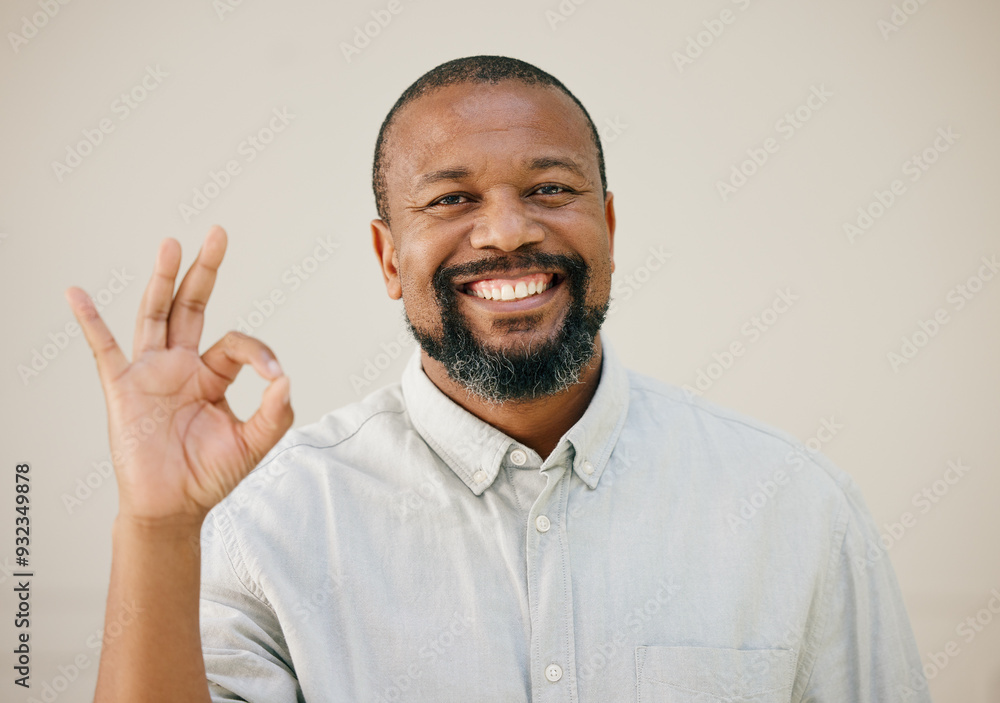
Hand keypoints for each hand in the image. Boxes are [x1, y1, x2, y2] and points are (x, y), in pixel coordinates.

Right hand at [66, 226, 292, 523]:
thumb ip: (275, 412)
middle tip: (218, 233)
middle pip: (191, 307)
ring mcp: (149, 374)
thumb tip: (285, 378)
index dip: (259, 353)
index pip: (235, 343)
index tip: (274, 376)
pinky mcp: (122, 389)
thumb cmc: (209, 474)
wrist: (172, 507)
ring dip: (162, 280)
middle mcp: (180, 366)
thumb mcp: (254, 443)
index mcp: (211, 376)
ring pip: (155, 315)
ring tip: (172, 244)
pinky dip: (90, 322)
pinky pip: (103, 349)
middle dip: (205, 271)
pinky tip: (77, 294)